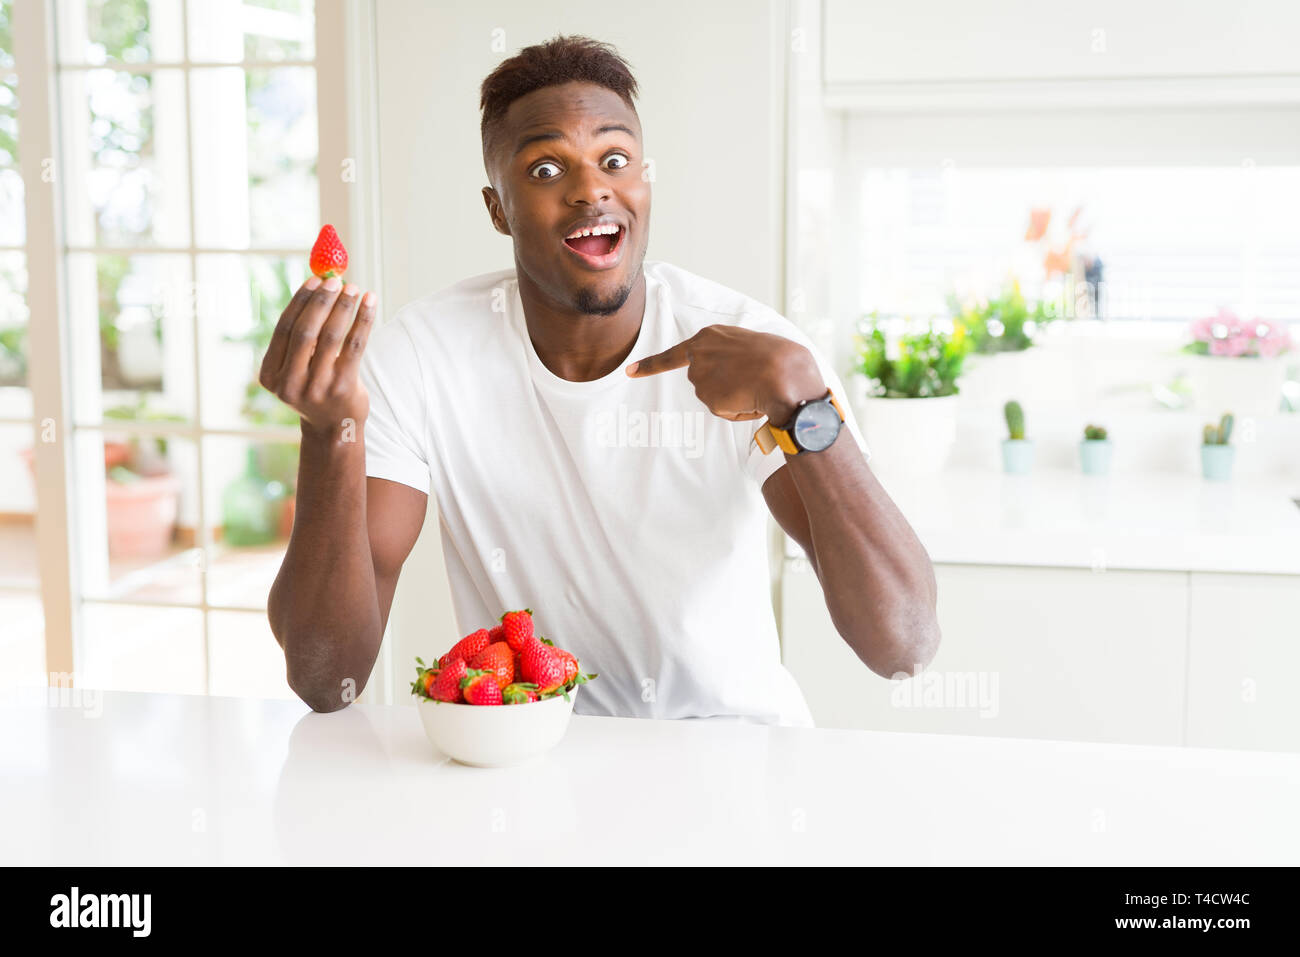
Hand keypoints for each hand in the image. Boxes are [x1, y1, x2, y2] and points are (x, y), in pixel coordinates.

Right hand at [258, 276, 376, 436]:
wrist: (334, 427)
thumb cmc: (315, 387)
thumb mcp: (297, 368)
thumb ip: (300, 337)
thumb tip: (318, 286)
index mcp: (270, 376)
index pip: (284, 329)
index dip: (299, 302)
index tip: (314, 280)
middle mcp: (290, 384)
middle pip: (305, 332)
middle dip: (321, 302)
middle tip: (335, 280)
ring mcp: (316, 388)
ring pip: (331, 337)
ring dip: (344, 307)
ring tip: (354, 288)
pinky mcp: (343, 388)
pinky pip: (354, 346)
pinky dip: (363, 320)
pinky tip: (370, 302)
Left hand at [625, 324, 824, 424]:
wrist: (786, 374)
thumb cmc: (781, 358)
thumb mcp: (753, 344)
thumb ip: (733, 355)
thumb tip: (735, 380)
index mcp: (710, 335)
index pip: (673, 354)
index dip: (650, 365)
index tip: (629, 372)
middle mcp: (698, 353)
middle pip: (704, 381)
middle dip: (724, 387)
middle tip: (750, 381)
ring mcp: (700, 376)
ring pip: (716, 398)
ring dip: (734, 399)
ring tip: (755, 387)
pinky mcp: (706, 396)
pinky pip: (724, 411)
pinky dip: (739, 410)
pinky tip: (752, 399)